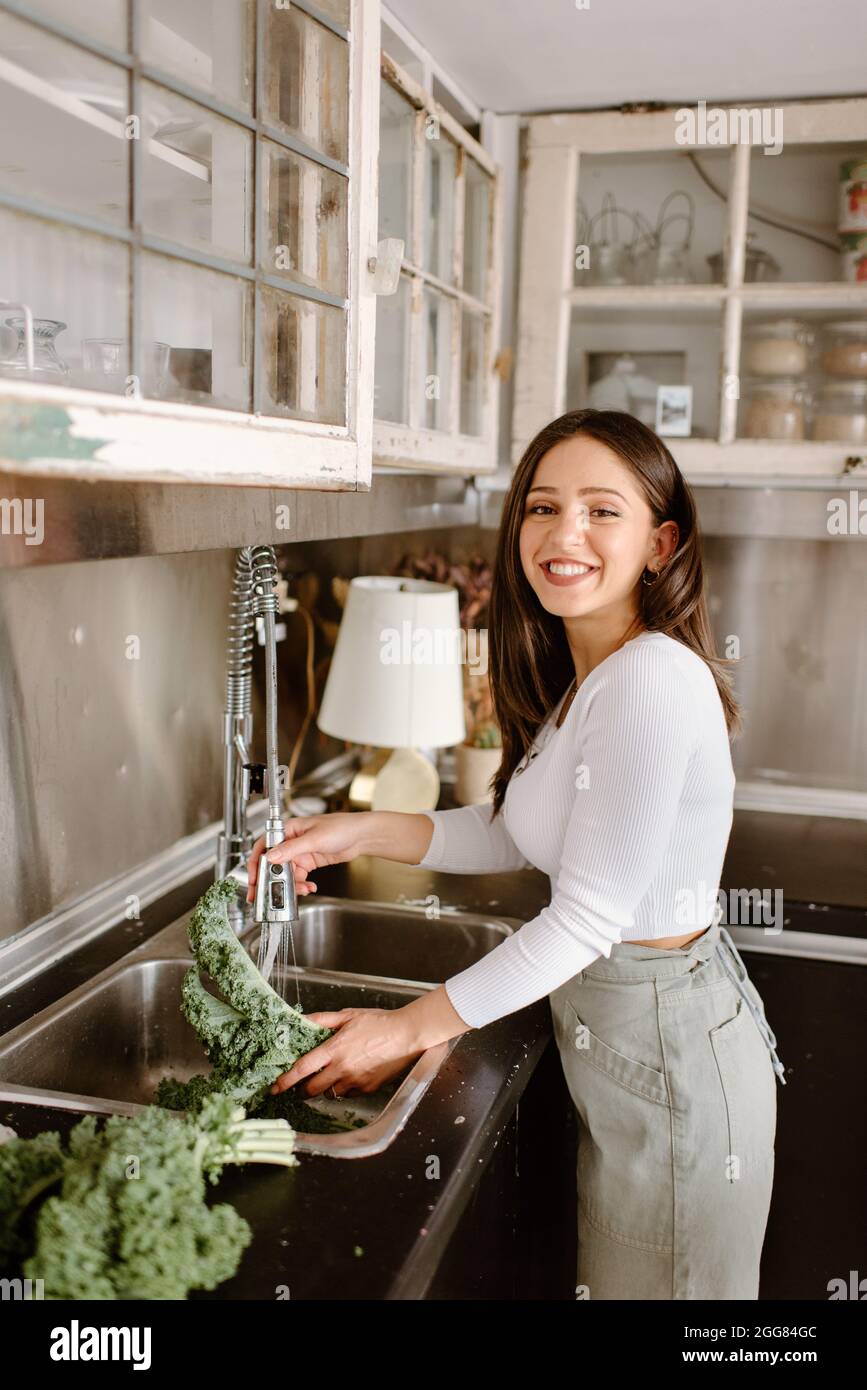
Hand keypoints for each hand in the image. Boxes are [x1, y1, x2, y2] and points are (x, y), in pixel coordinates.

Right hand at [246, 811, 371, 903]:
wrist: (362, 836)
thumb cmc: (341, 827)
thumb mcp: (314, 838)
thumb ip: (291, 849)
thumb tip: (270, 857)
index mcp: (289, 829)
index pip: (265, 846)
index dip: (256, 862)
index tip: (254, 878)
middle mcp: (292, 841)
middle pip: (273, 863)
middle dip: (270, 880)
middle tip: (264, 895)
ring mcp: (301, 853)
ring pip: (287, 873)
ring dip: (291, 884)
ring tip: (301, 890)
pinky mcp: (309, 862)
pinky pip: (299, 877)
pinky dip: (302, 884)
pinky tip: (310, 887)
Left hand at [269, 1007, 424, 1096]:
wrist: (407, 1035)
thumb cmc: (378, 1022)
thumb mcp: (348, 1016)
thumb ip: (322, 1019)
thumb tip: (301, 1019)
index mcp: (334, 1050)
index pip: (302, 1069)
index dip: (285, 1080)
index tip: (275, 1087)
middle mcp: (342, 1069)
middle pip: (312, 1089)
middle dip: (302, 1090)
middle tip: (301, 1085)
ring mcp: (355, 1082)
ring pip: (330, 1094)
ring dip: (325, 1088)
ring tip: (331, 1074)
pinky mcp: (367, 1090)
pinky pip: (347, 1094)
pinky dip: (344, 1088)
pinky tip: (351, 1074)